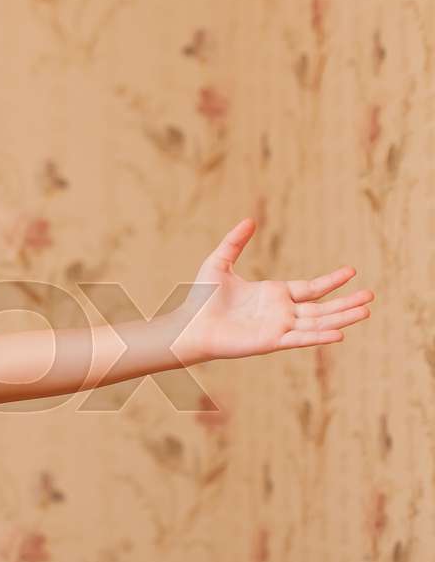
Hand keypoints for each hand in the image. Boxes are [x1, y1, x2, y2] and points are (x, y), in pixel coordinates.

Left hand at [174, 217, 372, 362]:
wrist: (190, 324)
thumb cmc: (202, 297)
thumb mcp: (219, 262)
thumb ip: (234, 242)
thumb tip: (249, 219)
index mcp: (275, 294)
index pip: (311, 288)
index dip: (332, 281)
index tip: (352, 271)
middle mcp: (281, 312)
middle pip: (322, 307)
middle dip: (347, 302)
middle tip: (371, 296)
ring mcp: (279, 327)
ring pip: (317, 322)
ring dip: (342, 318)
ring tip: (366, 312)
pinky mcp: (271, 341)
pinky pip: (300, 339)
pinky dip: (319, 336)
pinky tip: (340, 333)